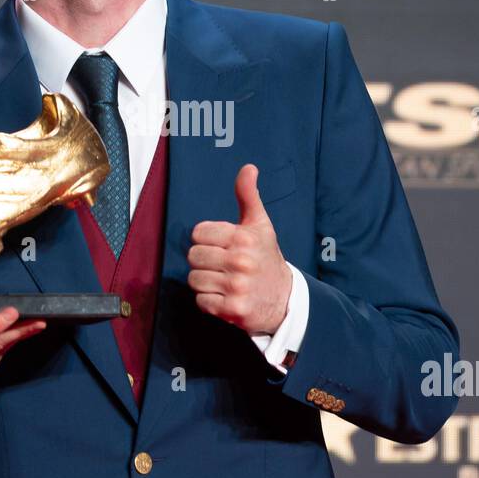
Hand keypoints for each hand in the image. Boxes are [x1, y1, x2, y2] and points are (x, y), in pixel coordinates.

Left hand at [186, 163, 292, 334]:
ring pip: (194, 279)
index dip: (206, 239)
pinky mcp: (232, 309)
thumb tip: (248, 168)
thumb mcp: (260, 224)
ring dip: (205, 282)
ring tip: (223, 281)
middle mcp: (241, 261)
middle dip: (204, 261)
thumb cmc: (266, 257)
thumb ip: (248, 195)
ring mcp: (236, 287)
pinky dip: (209, 301)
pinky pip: (201, 301)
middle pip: (193, 256)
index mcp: (244, 238)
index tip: (221, 245)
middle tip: (222, 265)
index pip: (198, 233)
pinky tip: (225, 296)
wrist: (285, 299)